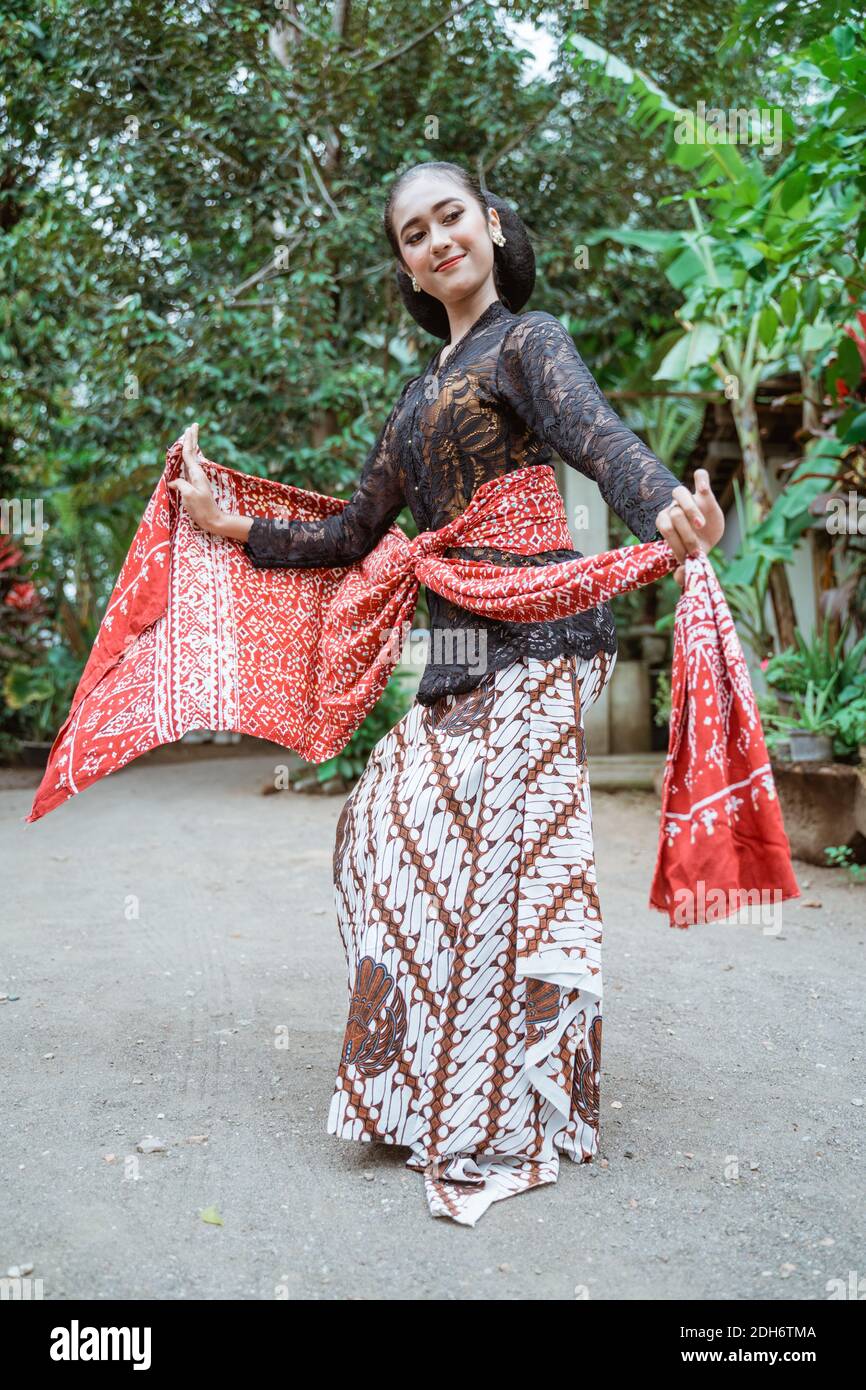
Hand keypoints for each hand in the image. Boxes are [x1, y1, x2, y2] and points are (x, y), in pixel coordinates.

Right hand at [167, 423, 224, 534]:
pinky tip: (186, 460)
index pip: (190, 453)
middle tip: (192, 426)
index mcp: (196, 474)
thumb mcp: (189, 495)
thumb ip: (180, 484)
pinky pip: (188, 468)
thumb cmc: (201, 508)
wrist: (212, 520)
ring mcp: (196, 480)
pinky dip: (186, 460)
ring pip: (191, 459)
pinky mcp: (194, 486)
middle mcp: (197, 474)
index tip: (190, 428)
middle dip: (192, 439)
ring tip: (189, 438)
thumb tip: (172, 481)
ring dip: (190, 448)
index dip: (188, 440)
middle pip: (193, 452)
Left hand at [655, 469, 724, 588]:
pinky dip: (701, 479)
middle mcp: (675, 509)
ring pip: (680, 493)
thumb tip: (679, 578)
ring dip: (690, 509)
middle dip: (684, 531)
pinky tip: (704, 488)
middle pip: (672, 511)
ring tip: (701, 525)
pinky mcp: (705, 493)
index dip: (673, 539)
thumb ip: (683, 571)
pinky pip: (700, 476)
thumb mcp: (690, 560)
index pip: (663, 525)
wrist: (708, 536)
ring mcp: (689, 499)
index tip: (688, 553)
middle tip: (697, 545)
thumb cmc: (694, 548)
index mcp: (667, 524)